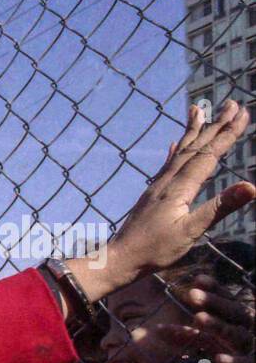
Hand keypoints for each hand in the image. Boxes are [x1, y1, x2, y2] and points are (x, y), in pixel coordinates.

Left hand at [75, 100, 253, 301]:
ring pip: (180, 152)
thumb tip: (251, 187)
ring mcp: (158, 186)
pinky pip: (166, 165)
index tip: (243, 113)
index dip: (227, 134)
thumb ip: (220, 207)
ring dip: (194, 131)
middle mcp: (167, 181)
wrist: (118, 259)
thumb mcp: (191, 231)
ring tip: (199, 110)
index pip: (209, 154)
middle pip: (196, 147)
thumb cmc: (154, 250)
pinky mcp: (152, 194)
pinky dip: (175, 151)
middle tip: (231, 103)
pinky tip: (175, 144)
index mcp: (180, 187)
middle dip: (215, 125)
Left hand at [147, 274, 254, 362]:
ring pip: (236, 335)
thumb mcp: (209, 344)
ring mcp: (253, 347)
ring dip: (217, 326)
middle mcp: (247, 330)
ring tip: (197, 317)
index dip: (215, 289)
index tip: (198, 279)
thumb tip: (157, 330)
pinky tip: (218, 359)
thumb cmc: (232, 356)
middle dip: (213, 302)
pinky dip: (235, 362)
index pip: (227, 300)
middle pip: (233, 312)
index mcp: (238, 320)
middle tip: (191, 294)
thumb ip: (187, 335)